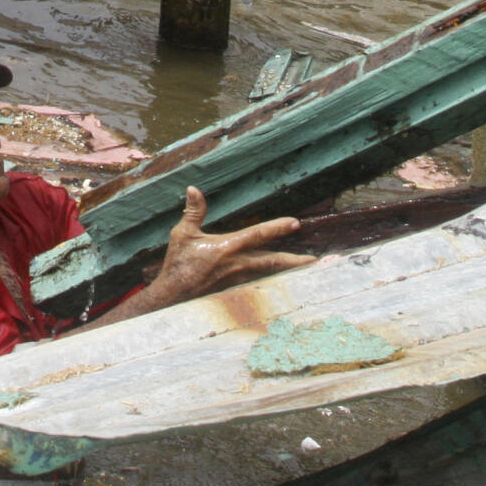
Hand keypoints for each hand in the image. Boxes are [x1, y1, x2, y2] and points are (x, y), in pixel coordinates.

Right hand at [140, 187, 310, 309]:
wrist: (172, 296)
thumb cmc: (178, 264)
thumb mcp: (182, 234)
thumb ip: (193, 211)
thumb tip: (193, 189)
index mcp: (228, 247)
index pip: (258, 234)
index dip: (277, 227)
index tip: (294, 222)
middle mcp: (237, 264)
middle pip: (272, 261)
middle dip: (293, 259)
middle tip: (313, 259)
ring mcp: (238, 279)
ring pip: (268, 273)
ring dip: (286, 270)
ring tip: (304, 269)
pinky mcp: (234, 290)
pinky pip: (258, 283)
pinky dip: (272, 281)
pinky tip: (281, 282)